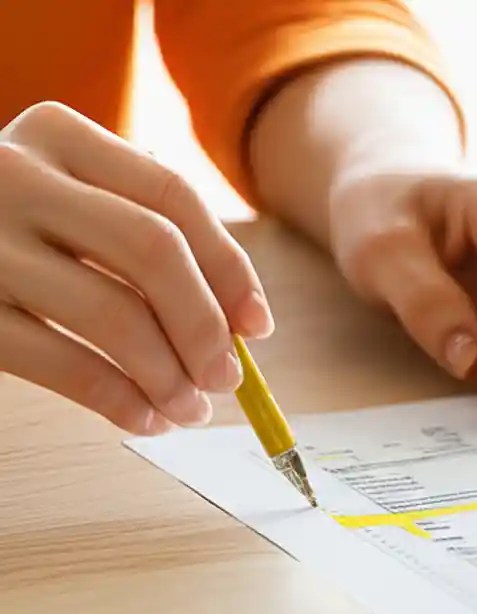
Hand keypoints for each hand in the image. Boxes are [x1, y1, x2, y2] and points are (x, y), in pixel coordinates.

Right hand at [0, 102, 272, 433]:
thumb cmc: (10, 226)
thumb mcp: (65, 195)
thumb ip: (143, 231)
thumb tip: (241, 322)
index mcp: (60, 136)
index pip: (173, 197)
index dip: (228, 267)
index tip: (256, 325)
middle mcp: (15, 174)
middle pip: (152, 250)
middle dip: (203, 324)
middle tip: (226, 377)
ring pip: (111, 313)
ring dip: (167, 375)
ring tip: (191, 409)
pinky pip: (59, 363)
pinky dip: (117, 399)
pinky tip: (144, 419)